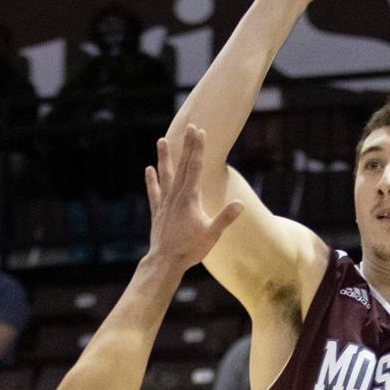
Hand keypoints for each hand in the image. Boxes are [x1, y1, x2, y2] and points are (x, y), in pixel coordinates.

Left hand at [144, 126, 243, 272]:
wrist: (165, 261)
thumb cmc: (190, 249)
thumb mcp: (212, 234)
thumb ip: (225, 218)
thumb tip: (240, 205)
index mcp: (190, 198)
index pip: (195, 168)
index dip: (198, 149)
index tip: (200, 132)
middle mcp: (176, 196)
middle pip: (183, 166)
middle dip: (187, 146)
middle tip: (189, 127)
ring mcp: (165, 203)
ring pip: (165, 175)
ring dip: (164, 158)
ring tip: (161, 140)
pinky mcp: (158, 212)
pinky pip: (154, 192)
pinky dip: (152, 180)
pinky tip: (149, 169)